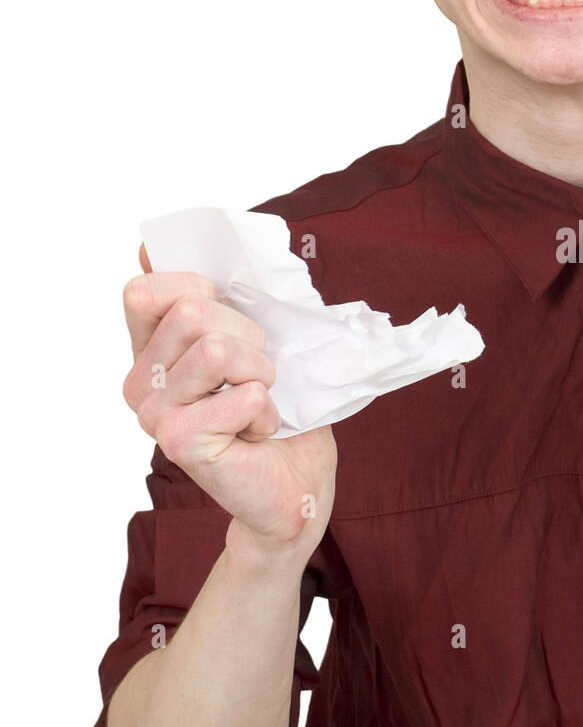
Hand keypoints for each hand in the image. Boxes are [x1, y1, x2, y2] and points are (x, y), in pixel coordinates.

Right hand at [122, 244, 336, 552]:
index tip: (229, 322)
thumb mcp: (253, 337)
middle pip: (194, 311)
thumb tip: (150, 244)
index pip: (145, 290)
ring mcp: (154, 414)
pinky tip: (257, 433)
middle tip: (256, 376)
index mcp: (150, 350)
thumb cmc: (280, 407)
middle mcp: (141, 382)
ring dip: (263, 374)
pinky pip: (242, 395)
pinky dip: (268, 411)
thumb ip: (213, 295)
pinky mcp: (179, 441)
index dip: (198, 291)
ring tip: (259, 404)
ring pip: (217, 349)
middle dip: (249, 337)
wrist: (296, 482)